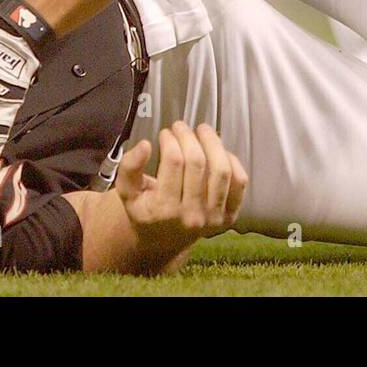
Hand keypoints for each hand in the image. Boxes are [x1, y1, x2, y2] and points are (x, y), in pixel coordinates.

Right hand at [114, 122, 246, 269]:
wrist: (163, 240)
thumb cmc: (146, 209)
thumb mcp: (127, 192)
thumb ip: (129, 168)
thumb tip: (145, 145)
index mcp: (164, 210)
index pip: (173, 162)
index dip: (170, 140)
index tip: (165, 132)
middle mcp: (191, 216)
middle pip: (197, 163)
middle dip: (188, 136)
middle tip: (181, 126)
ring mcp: (213, 217)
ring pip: (221, 170)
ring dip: (213, 142)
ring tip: (202, 130)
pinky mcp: (229, 216)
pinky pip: (239, 182)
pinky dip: (232, 160)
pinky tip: (218, 150)